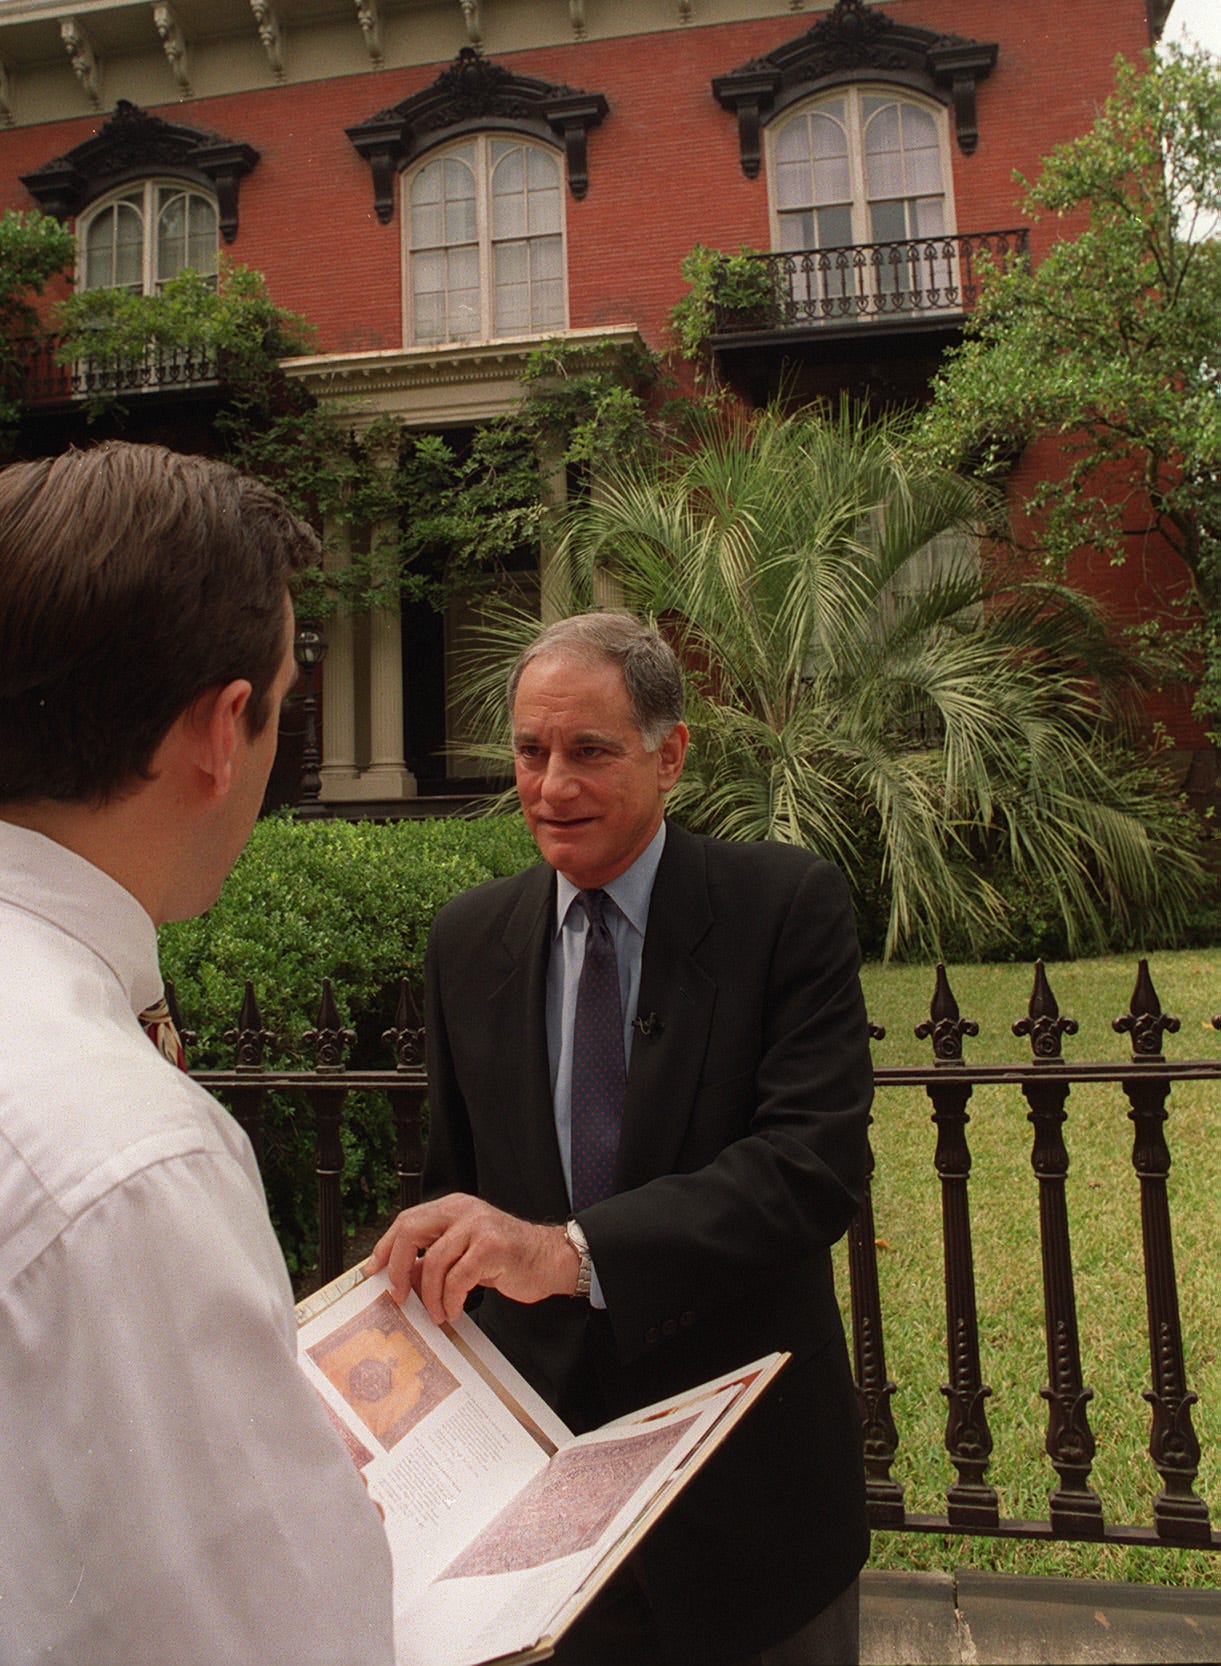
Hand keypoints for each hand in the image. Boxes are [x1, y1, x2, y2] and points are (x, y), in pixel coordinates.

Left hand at [364, 1193, 579, 1324]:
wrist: (550, 1259)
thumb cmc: (507, 1258)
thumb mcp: (465, 1253)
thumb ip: (435, 1260)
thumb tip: (402, 1279)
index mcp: (453, 1207)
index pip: (407, 1221)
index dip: (385, 1247)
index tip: (372, 1271)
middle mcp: (463, 1210)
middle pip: (411, 1231)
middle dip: (399, 1268)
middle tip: (399, 1295)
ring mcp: (478, 1225)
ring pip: (434, 1261)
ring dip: (430, 1295)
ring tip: (437, 1313)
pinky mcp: (491, 1246)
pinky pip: (457, 1278)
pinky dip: (451, 1300)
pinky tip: (454, 1310)